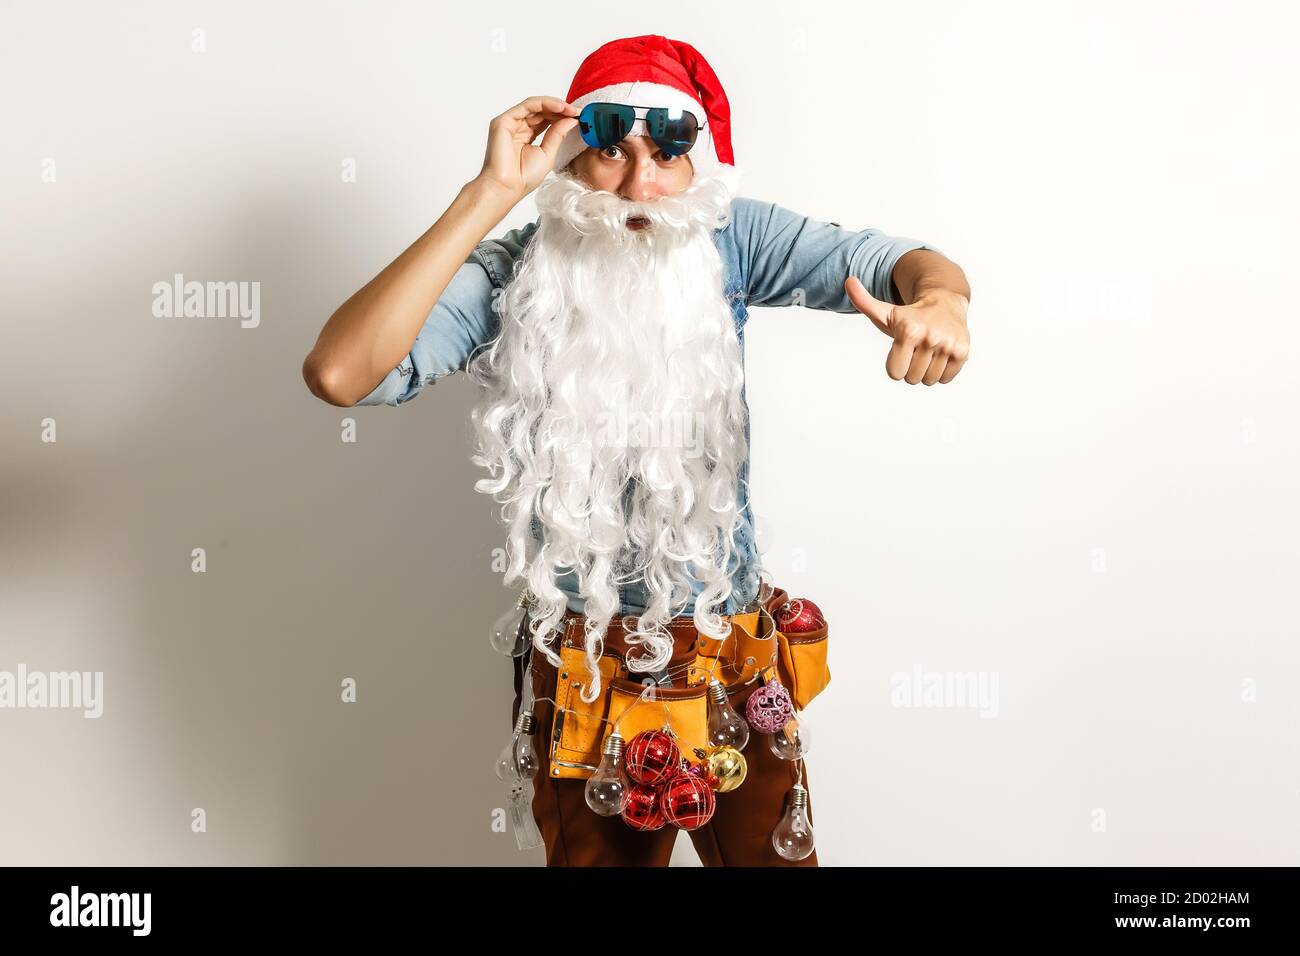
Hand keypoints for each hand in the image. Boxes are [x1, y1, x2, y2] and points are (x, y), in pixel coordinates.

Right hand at [478, 96, 579, 201]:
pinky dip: (544, 103)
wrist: (507, 187)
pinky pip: (527, 106)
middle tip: (578, 112)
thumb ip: (558, 134)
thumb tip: (572, 119)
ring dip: (555, 104)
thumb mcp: (548, 153)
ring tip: (571, 109)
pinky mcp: (504, 121)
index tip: (580, 117)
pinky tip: (560, 107)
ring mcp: (510, 123)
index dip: (563, 116)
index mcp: (527, 136)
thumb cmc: (523, 177)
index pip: (546, 119)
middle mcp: (518, 127)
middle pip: (541, 110)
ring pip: (535, 105)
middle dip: (561, 109)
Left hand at [844, 277, 969, 384]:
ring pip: (929, 380)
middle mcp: (931, 337)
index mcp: (909, 330)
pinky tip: (940, 354)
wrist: (946, 303)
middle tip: (915, 349)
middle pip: (911, 378)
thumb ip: (863, 301)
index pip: (895, 373)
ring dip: (926, 371)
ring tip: (928, 351)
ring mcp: (948, 345)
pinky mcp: (963, 352)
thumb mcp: (885, 311)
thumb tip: (848, 281)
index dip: (895, 364)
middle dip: (910, 367)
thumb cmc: (910, 314)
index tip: (901, 349)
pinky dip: (941, 372)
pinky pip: (945, 379)